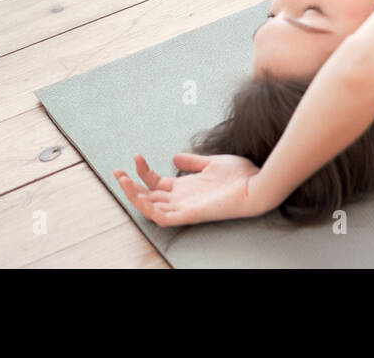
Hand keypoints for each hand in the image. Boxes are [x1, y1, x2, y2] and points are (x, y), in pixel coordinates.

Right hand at [113, 152, 263, 226]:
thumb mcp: (211, 163)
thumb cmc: (239, 175)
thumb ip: (192, 162)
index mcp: (185, 187)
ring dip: (134, 195)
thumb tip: (174, 156)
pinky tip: (140, 195)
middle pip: (148, 196)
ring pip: (150, 207)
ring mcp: (184, 207)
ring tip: (123, 180)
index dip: (143, 171)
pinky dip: (149, 208)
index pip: (155, 183)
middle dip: (130, 185)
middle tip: (116, 171)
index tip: (135, 156)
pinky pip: (163, 217)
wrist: (257, 184)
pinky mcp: (190, 214)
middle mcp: (181, 199)